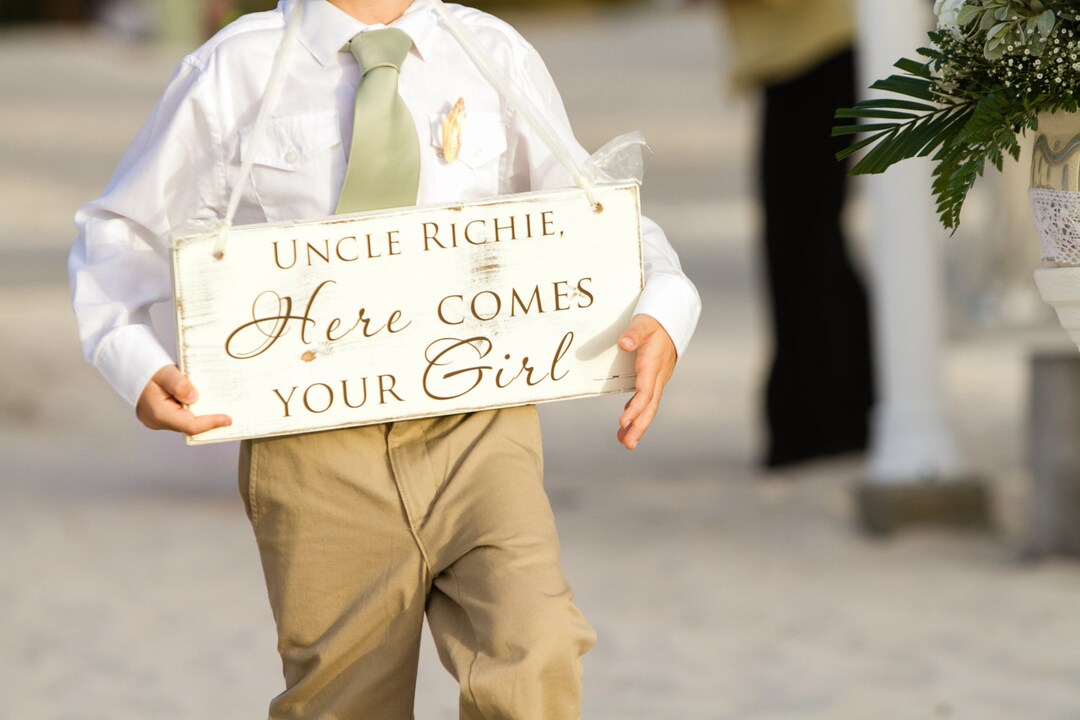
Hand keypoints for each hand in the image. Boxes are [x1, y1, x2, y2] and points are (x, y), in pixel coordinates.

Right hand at [135, 365, 231, 434]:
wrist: (130, 369)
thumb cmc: (146, 369)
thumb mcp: (164, 372)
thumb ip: (179, 384)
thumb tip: (194, 397)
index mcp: (159, 413)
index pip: (190, 425)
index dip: (211, 423)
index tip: (227, 419)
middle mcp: (157, 421)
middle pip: (189, 427)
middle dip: (208, 421)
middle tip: (227, 416)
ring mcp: (156, 421)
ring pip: (184, 423)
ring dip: (199, 416)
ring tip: (217, 409)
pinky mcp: (158, 418)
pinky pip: (179, 418)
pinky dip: (191, 412)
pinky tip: (201, 404)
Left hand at [616, 314, 676, 450]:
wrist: (673, 319)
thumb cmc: (656, 321)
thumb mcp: (644, 323)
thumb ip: (634, 333)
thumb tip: (624, 343)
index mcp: (653, 366)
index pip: (645, 392)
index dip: (635, 409)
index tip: (623, 422)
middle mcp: (657, 377)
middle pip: (650, 406)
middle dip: (639, 426)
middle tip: (628, 445)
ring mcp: (657, 379)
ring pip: (649, 407)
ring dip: (638, 425)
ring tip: (625, 442)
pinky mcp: (654, 379)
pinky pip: (646, 400)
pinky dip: (637, 413)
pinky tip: (627, 424)